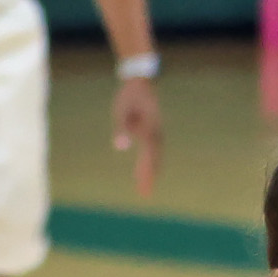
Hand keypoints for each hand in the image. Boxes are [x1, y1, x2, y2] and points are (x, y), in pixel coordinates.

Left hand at [112, 78, 162, 196]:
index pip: (148, 158)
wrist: (140, 81)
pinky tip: (146, 169)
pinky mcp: (154, 131)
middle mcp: (156, 134)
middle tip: (145, 195)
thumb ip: (121, 129)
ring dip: (151, 172)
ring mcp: (157, 133)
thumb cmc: (129, 95)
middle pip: (154, 161)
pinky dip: (151, 162)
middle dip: (149, 178)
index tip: (143, 188)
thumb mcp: (121, 110)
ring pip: (155, 157)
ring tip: (145, 186)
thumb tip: (120, 147)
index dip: (146, 174)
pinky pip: (153, 151)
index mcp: (150, 131)